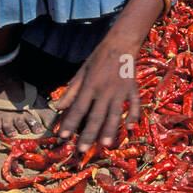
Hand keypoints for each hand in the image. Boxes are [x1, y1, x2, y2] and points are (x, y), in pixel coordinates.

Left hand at [51, 36, 140, 151]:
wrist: (121, 43)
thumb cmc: (98, 57)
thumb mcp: (82, 71)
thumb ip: (71, 90)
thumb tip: (58, 106)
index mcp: (90, 85)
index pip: (78, 108)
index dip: (70, 123)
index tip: (63, 136)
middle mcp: (105, 90)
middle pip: (96, 116)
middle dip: (88, 134)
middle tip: (82, 149)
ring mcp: (120, 91)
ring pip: (115, 114)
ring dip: (110, 130)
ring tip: (105, 145)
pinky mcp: (132, 89)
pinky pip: (134, 105)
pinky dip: (133, 116)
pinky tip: (129, 128)